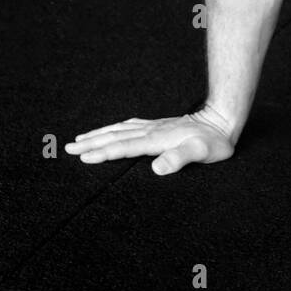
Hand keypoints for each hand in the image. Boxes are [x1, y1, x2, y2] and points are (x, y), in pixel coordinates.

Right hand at [64, 107, 234, 174]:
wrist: (222, 120)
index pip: (124, 147)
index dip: (104, 153)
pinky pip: (128, 126)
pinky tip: (107, 131)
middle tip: (67, 149)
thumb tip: (157, 169)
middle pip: (115, 137)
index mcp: (157, 140)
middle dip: (91, 143)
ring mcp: (152, 127)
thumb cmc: (214, 142)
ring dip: (98, 135)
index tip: (83, 158)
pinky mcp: (156, 126)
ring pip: (118, 130)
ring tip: (78, 140)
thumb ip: (180, 159)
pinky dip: (112, 129)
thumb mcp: (202, 153)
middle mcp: (151, 131)